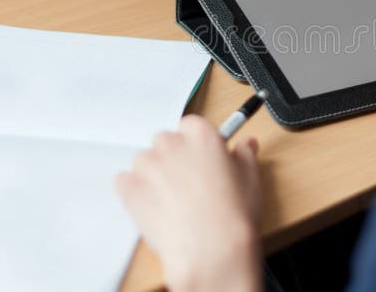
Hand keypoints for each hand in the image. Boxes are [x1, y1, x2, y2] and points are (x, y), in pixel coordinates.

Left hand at [116, 115, 262, 291]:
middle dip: (174, 158)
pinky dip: (134, 191)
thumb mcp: (251, 178)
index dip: (195, 144)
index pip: (190, 125)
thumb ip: (245, 154)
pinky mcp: (129, 188)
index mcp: (201, 134)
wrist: (211, 249)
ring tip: (172, 202)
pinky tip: (153, 208)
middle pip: (165, 141)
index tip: (201, 158)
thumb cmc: (233, 215)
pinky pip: (124, 181)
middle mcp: (172, 143)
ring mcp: (147, 165)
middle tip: (188, 184)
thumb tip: (246, 145)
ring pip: (145, 162)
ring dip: (154, 175)